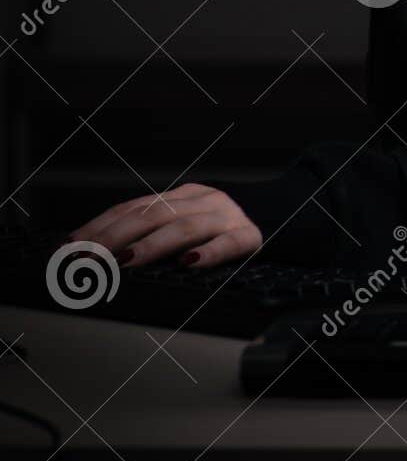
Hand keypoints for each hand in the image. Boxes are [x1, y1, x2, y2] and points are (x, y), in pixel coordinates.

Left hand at [68, 184, 262, 270]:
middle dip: (112, 239)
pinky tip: (190, 264)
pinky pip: (228, 243)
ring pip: (183, 227)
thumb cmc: (222, 232)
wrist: (284, 218)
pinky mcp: (251, 236)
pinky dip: (209, 253)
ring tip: (125, 261)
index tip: (68, 248)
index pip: (130, 209)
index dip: (97, 227)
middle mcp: (200, 200)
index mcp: (180, 196)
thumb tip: (96, 256)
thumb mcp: (186, 225)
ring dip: (151, 246)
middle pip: (150, 216)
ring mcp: (226, 215)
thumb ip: (153, 233)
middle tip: (86, 260)